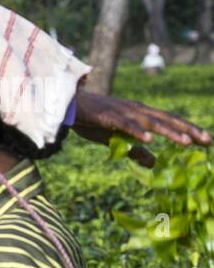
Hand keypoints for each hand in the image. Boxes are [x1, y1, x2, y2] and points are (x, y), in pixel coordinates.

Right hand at [73, 89, 211, 167]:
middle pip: (167, 120)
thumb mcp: (117, 139)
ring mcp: (123, 113)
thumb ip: (136, 150)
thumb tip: (155, 162)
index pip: (170, 121)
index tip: (206, 140)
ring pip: (151, 123)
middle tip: (207, 141)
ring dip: (170, 132)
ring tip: (186, 142)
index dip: (189, 130)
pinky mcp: (108, 117)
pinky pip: (126, 126)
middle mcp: (137, 110)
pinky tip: (149, 140)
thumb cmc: (91, 121)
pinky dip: (138, 132)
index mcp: (140, 114)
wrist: (67, 105)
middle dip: (188, 130)